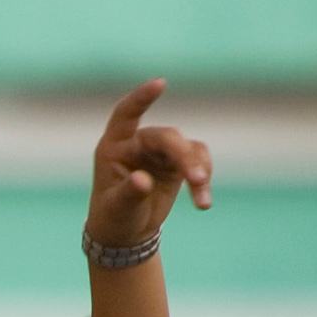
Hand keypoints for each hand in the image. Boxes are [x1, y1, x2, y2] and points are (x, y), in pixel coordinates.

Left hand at [85, 78, 215, 250]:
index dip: (142, 98)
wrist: (126, 232)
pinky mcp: (177, 163)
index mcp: (114, 147)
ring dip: (198, 168)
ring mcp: (159, 151)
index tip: (161, 83)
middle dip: (182, 155)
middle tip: (196, 178)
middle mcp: (137, 143)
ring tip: (201, 196)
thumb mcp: (117, 208)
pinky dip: (203, 178)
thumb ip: (129, 192)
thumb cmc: (113, 216)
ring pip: (186, 148)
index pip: (126, 114)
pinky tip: (203, 202)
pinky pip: (198, 160)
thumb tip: (143, 180)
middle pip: (165, 137)